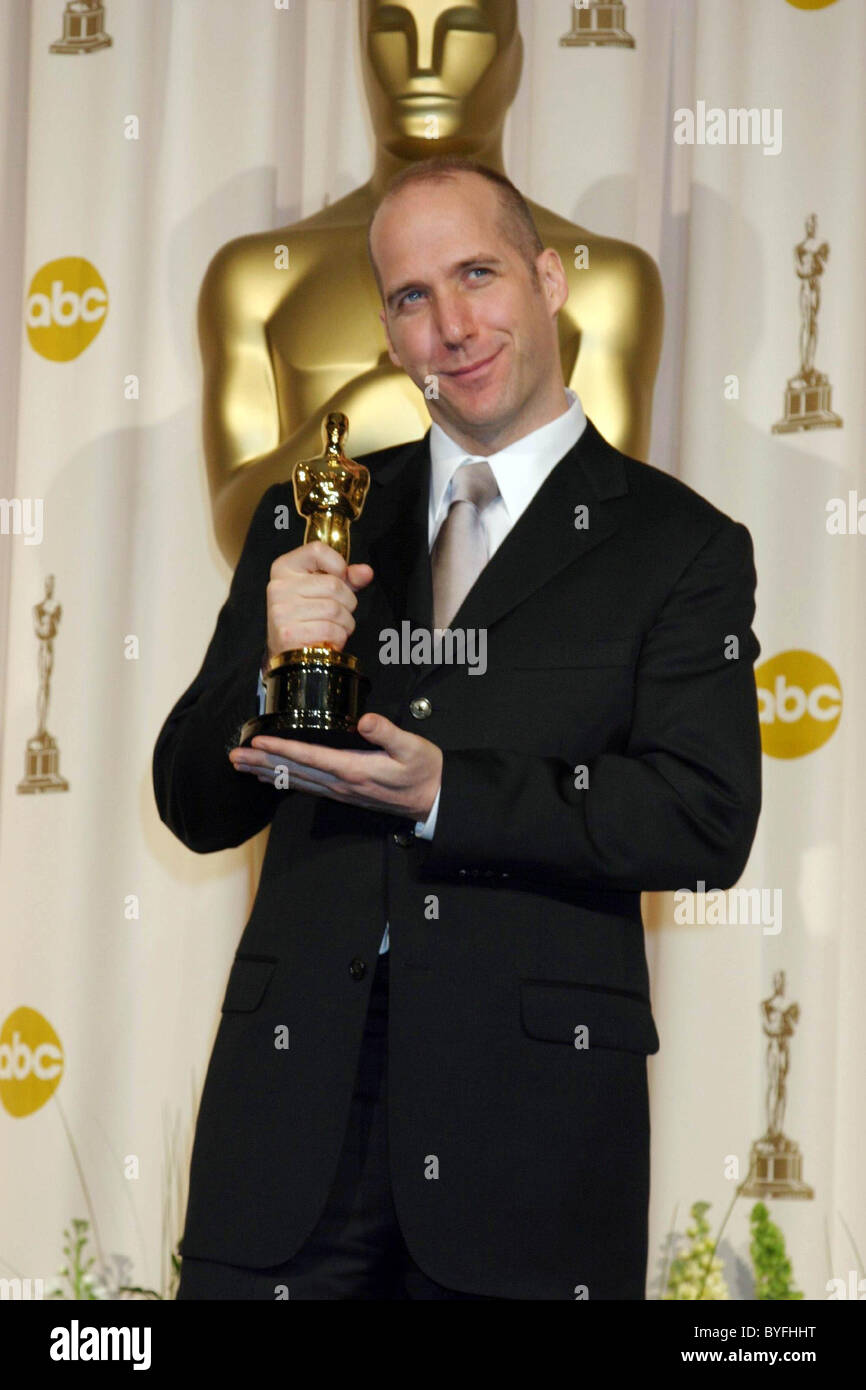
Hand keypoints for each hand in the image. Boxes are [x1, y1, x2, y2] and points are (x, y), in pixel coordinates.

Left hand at [229, 712, 442, 822]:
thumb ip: (387, 733)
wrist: (433, 799)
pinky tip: (272, 779)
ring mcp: (341, 791)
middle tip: (234, 757)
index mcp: (354, 770)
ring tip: (242, 767)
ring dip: (268, 774)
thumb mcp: (412, 747)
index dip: (282, 749)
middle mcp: (342, 784)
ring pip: (296, 782)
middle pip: (294, 772)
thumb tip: (365, 721)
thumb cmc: (423, 770)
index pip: (310, 757)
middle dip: (262, 763)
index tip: (258, 743)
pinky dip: (285, 782)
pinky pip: (307, 788)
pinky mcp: (344, 793)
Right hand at [266, 540, 373, 661]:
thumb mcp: (323, 591)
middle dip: (347, 603)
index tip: (339, 579)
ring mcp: (282, 610)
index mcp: (285, 568)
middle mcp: (279, 586)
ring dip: (344, 623)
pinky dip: (338, 638)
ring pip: (335, 610)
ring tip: (334, 628)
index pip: (317, 550)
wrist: (289, 652)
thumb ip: (347, 579)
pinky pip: (330, 630)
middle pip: (333, 584)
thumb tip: (366, 572)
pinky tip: (328, 639)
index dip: (338, 565)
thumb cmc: (306, 618)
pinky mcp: (288, 633)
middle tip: (338, 614)